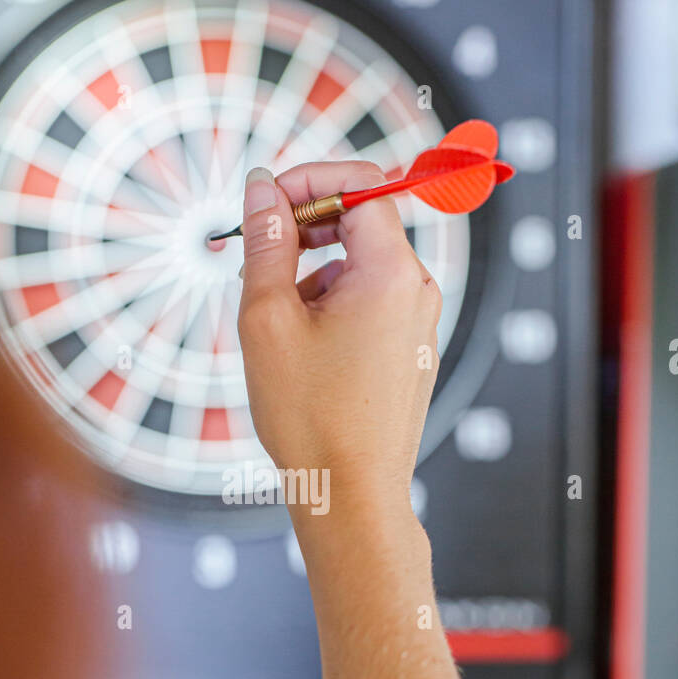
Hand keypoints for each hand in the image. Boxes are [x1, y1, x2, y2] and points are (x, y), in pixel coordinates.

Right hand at [237, 162, 441, 528]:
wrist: (351, 497)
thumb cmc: (310, 417)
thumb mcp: (268, 318)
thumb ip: (266, 241)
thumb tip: (263, 188)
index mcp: (392, 273)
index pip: (362, 185)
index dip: (309, 181)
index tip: (267, 203)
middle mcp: (418, 291)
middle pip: (362, 223)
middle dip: (305, 229)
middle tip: (258, 259)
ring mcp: (419, 324)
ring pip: (360, 268)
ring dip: (313, 276)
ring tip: (277, 326)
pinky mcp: (410, 352)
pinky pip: (370, 305)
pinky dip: (332, 308)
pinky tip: (302, 352)